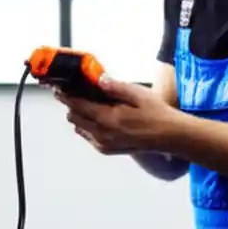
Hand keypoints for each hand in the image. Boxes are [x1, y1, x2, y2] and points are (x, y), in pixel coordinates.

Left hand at [54, 75, 179, 155]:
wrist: (169, 136)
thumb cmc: (157, 113)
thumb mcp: (138, 94)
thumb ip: (116, 87)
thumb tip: (98, 79)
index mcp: (108, 119)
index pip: (78, 106)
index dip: (65, 96)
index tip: (58, 88)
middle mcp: (102, 134)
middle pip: (73, 117)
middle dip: (71, 104)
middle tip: (74, 92)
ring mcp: (103, 143)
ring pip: (78, 127)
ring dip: (78, 115)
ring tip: (86, 104)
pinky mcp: (107, 149)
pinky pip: (88, 136)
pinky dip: (86, 125)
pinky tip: (97, 117)